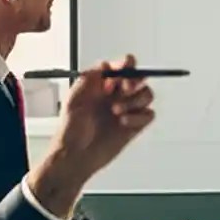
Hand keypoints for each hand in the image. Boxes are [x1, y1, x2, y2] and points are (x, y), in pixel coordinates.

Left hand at [27, 55, 155, 217]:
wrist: (76, 156)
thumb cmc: (70, 130)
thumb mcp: (74, 98)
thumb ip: (90, 78)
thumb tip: (107, 64)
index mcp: (102, 86)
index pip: (121, 67)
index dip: (127, 64)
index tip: (127, 66)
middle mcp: (117, 96)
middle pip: (138, 78)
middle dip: (135, 80)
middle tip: (126, 88)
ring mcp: (127, 110)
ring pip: (147, 94)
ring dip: (135, 100)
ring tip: (117, 111)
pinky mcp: (135, 125)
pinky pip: (149, 114)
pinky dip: (139, 116)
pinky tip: (123, 122)